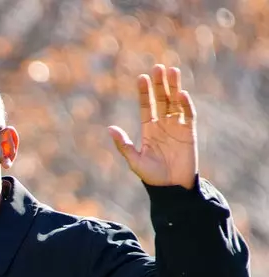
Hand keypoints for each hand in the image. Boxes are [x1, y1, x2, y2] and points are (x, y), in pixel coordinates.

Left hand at [109, 64, 197, 189]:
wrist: (171, 188)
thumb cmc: (152, 176)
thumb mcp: (134, 160)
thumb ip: (123, 144)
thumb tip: (109, 128)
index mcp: (149, 129)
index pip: (147, 105)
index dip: (145, 92)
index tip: (141, 77)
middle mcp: (163, 124)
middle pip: (162, 99)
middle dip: (160, 84)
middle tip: (158, 66)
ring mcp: (176, 127)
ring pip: (175, 102)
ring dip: (174, 87)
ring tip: (172, 71)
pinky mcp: (189, 132)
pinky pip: (188, 115)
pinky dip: (185, 104)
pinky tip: (181, 93)